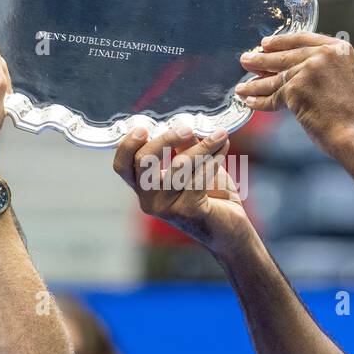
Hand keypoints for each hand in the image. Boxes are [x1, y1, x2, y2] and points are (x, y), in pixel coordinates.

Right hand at [113, 125, 249, 253]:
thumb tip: (181, 123)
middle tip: (188, 128)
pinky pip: (199, 175)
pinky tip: (224, 148)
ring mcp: (167, 208)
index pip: (122, 166)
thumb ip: (183, 147)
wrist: (231, 230)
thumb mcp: (192, 168)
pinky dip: (214, 158)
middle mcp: (149, 200)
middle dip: (166, 139)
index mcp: (144, 188)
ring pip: (179, 165)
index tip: (144, 128)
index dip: (127, 145)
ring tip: (220, 135)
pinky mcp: (189, 211)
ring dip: (203, 146)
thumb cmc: (210, 197)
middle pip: (144, 160)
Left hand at [235, 32, 353, 155]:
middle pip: (285, 56)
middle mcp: (323, 55)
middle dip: (262, 60)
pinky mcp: (296, 88)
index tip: (265, 44)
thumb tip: (288, 70)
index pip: (303, 38)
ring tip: (241, 86)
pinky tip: (249, 102)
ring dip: (255, 84)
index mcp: (338, 48)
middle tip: (246, 60)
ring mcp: (309, 70)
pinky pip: (273, 95)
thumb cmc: (351, 114)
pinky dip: (260, 101)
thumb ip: (321, 68)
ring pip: (276, 77)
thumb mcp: (341, 79)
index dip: (281, 42)